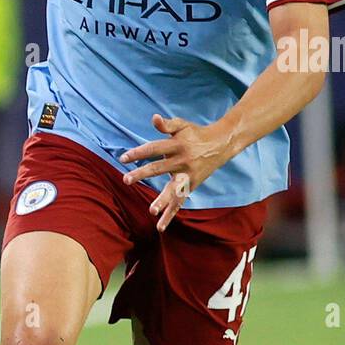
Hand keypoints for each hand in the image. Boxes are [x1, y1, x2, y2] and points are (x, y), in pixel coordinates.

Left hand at [119, 113, 233, 230]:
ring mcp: (188, 175)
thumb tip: (154, 118)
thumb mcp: (182, 125)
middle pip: (160, 168)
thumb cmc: (196, 134)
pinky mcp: (191, 185)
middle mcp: (183, 161)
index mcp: (178, 145)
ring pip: (174, 190)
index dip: (139, 153)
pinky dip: (171, 214)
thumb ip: (167, 125)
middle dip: (143, 174)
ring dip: (163, 201)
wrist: (221, 144)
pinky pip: (180, 202)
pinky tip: (160, 226)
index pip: (154, 149)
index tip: (123, 158)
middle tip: (126, 180)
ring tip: (151, 211)